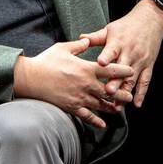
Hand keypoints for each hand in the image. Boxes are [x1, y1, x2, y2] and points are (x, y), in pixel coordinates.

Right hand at [13, 40, 134, 129]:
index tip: (131, 71)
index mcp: (86, 68)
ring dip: (112, 107)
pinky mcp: (71, 107)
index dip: (123, 70)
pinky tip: (103, 124)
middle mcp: (86, 84)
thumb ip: (78, 45)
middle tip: (130, 96)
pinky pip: (87, 116)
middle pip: (110, 91)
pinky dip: (96, 121)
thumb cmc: (46, 61)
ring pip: (101, 105)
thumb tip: (87, 39)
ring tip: (119, 109)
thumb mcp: (63, 48)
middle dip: (121, 94)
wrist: (30, 78)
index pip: (110, 70)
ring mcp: (80, 97)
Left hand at [78, 0, 162, 107]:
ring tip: (118, 104)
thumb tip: (81, 38)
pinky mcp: (148, 65)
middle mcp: (130, 52)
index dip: (106, 57)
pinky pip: (145, 81)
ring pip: (133, 78)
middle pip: (122, 69)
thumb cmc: (128, 25)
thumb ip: (95, 37)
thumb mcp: (110, 29)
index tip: (100, 63)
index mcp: (118, 42)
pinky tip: (136, 104)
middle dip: (115, 81)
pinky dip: (142, 93)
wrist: (151, 20)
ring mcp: (140, 60)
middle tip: (108, 92)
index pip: (111, 50)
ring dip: (126, 92)